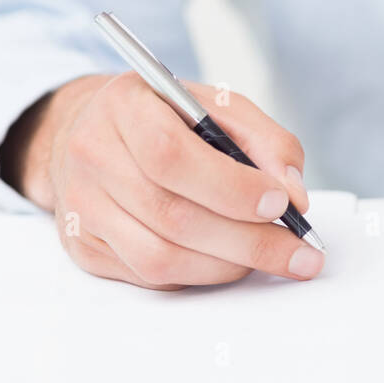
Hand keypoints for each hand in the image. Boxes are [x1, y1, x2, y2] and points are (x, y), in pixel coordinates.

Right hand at [2, 73, 323, 288]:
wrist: (98, 132)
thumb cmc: (170, 118)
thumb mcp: (222, 108)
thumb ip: (267, 142)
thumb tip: (294, 195)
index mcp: (125, 106)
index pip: (171, 155)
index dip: (230, 187)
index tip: (280, 204)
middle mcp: (93, 156)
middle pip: (171, 215)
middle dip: (248, 241)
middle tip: (301, 253)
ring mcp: (83, 206)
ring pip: (160, 257)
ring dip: (228, 264)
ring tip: (272, 256)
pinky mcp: (86, 247)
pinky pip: (150, 277)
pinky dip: (202, 274)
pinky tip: (231, 260)